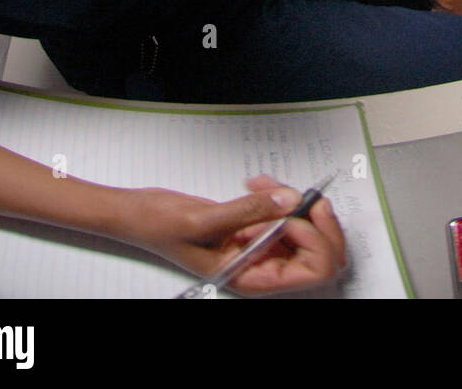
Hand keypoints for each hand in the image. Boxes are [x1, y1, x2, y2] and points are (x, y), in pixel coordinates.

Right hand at [119, 175, 346, 293]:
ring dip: (293, 199)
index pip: (313, 270)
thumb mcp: (204, 221)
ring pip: (305, 225)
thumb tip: (288, 201)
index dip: (313, 240)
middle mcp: (263, 264)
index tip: (291, 215)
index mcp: (254, 277)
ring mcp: (261, 244)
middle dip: (314, 217)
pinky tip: (257, 183)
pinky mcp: (255, 224)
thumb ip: (249, 211)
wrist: (141, 214)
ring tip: (262, 184)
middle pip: (320, 249)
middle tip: (297, 193)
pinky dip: (278, 192)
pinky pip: (284, 210)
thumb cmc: (162, 227)